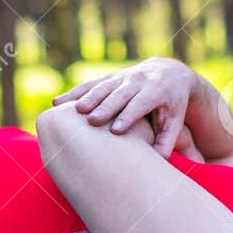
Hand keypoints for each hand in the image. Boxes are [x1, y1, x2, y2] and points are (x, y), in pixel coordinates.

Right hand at [52, 57, 202, 156]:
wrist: (170, 73)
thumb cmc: (172, 104)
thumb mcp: (175, 119)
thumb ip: (168, 139)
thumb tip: (159, 160)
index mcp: (157, 90)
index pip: (140, 103)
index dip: (128, 116)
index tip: (116, 131)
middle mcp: (138, 80)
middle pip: (119, 94)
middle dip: (105, 107)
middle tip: (92, 121)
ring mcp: (122, 76)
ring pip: (102, 87)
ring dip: (87, 98)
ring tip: (73, 111)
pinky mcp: (110, 77)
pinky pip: (90, 84)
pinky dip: (74, 93)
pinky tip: (57, 103)